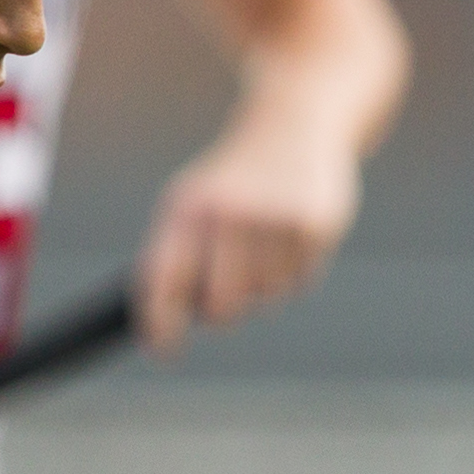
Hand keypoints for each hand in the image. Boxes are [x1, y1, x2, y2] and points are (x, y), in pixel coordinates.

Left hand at [132, 124, 355, 350]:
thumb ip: (173, 259)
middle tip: (225, 295)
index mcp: (188, 207)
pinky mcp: (314, 225)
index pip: (164, 280)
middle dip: (220, 310)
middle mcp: (228, 213)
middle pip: (220, 306)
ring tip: (264, 241)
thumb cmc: (234, 178)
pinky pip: (299, 284)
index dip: (160, 324)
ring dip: (262, 285)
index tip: (163, 351)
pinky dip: (293, 271)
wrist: (294, 122)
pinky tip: (290, 233)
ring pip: (263, 298)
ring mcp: (273, 219)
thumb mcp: (192, 203)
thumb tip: (159, 331)